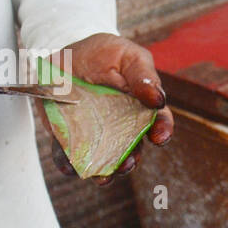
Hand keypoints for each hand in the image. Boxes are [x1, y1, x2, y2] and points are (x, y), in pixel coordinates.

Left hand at [47, 33, 171, 184]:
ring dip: (105, 170)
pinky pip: (67, 154)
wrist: (64, 52)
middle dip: (131, 159)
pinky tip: (68, 167)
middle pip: (132, 148)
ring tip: (103, 176)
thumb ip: (143, 75)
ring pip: (104, 158)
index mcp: (141, 106)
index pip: (158, 122)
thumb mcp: (127, 55)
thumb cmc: (104, 53)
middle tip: (128, 163)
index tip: (159, 137)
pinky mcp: (67, 136)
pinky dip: (67, 163)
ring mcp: (95, 133)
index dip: (162, 131)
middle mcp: (121, 126)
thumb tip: (158, 100)